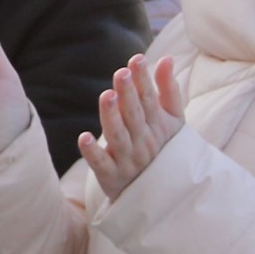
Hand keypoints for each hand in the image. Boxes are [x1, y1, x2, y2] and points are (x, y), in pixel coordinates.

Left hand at [80, 54, 183, 203]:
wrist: (158, 195)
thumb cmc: (162, 149)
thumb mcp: (172, 121)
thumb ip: (168, 90)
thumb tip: (166, 58)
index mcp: (157, 127)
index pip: (150, 100)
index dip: (144, 80)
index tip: (137, 59)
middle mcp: (143, 143)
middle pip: (134, 116)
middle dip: (128, 94)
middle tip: (121, 73)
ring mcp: (127, 161)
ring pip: (118, 137)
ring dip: (112, 118)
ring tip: (107, 96)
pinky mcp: (111, 177)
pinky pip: (101, 164)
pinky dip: (92, 152)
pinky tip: (83, 138)